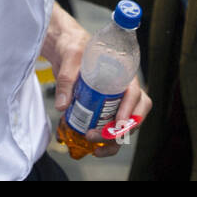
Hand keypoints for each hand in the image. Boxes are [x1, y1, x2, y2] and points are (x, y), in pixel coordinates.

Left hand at [47, 25, 150, 156]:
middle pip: (134, 115)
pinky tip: (93, 147)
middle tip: (97, 136)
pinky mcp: (105, 110)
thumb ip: (66, 80)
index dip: (130, 110)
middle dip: (120, 132)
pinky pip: (111, 129)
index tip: (118, 123)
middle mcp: (123, 90)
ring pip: (125, 126)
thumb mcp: (70, 58)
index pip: (135, 94)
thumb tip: (61, 105)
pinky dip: (104, 141)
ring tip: (96, 149)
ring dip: (113, 141)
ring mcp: (116, 102)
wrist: (65, 48)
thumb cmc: (74, 47)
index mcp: (122, 73)